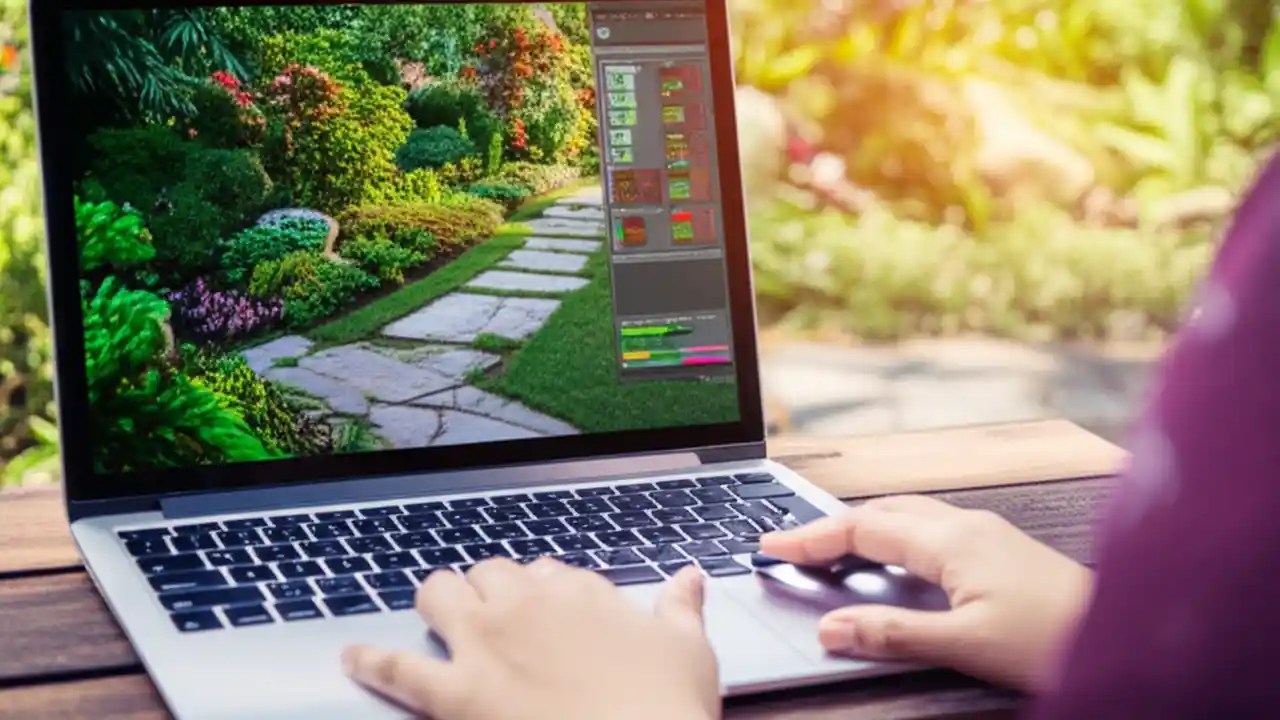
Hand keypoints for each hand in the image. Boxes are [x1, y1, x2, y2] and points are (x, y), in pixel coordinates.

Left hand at [342, 559, 719, 719]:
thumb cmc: (665, 708)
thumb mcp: (687, 649)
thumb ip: (680, 607)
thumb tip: (688, 578)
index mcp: (577, 591)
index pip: (545, 571)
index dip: (541, 591)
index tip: (546, 610)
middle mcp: (524, 605)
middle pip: (488, 573)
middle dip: (488, 590)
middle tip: (494, 617)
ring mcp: (484, 645)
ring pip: (438, 594)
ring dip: (436, 602)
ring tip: (435, 615)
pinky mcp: (454, 693)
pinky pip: (397, 669)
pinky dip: (370, 662)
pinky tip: (352, 657)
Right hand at [761, 495, 1091, 691]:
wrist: (1127, 634)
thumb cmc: (1057, 637)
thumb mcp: (964, 644)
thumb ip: (892, 634)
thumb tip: (831, 628)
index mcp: (951, 540)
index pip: (861, 526)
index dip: (810, 537)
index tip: (771, 547)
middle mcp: (966, 524)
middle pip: (880, 510)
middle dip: (830, 525)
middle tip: (792, 549)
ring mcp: (986, 531)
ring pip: (907, 513)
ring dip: (863, 525)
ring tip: (831, 548)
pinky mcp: (1000, 546)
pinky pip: (930, 524)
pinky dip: (894, 532)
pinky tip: (897, 556)